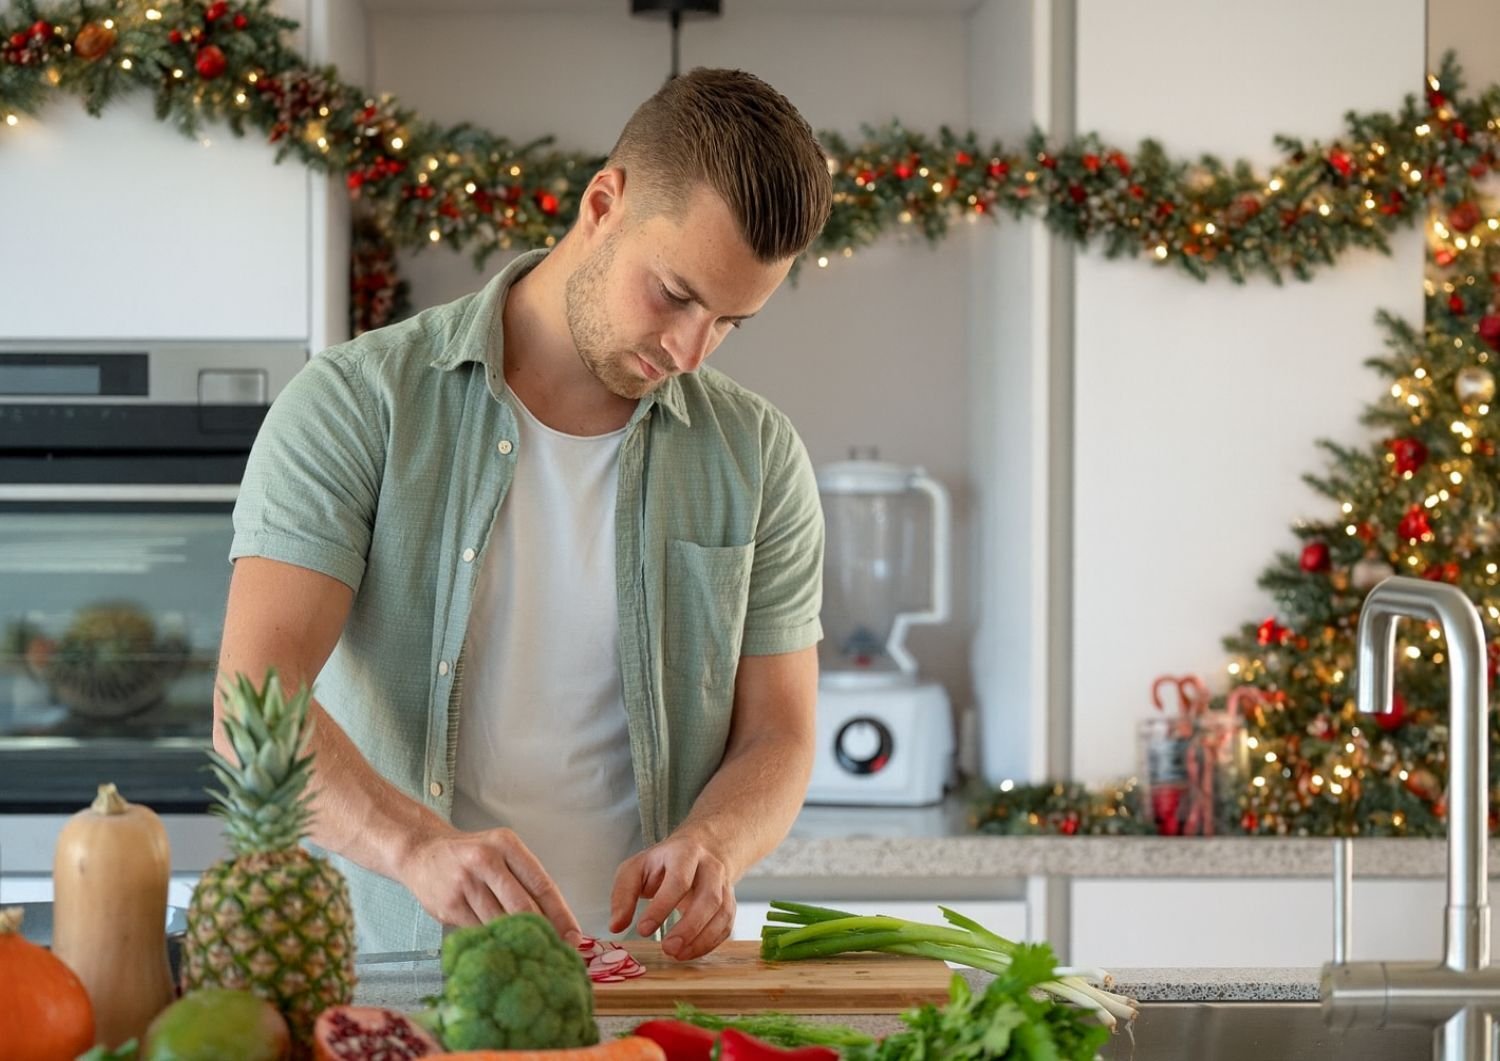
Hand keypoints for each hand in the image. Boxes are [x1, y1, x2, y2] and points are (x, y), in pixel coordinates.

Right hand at [397, 825, 582, 943]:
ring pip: (501, 923)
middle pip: (523, 907)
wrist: (421, 852)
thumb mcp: (501, 851)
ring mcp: (465, 884)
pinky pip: (480, 931)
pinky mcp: (449, 906)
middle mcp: (485, 860)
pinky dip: (494, 942)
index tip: (575, 936)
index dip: (561, 915)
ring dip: (519, 943)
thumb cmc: (471, 855)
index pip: (542, 884)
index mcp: (506, 844)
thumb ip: (525, 879)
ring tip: (534, 957)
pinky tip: (504, 951)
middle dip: (545, 934)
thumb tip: (557, 921)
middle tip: (559, 954)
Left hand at [608, 831, 735, 960]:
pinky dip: (709, 943)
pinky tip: (688, 953)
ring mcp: (724, 885)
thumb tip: (616, 926)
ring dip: (701, 939)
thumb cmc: (663, 863)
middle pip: (709, 898)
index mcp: (684, 853)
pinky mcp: (730, 903)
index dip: (662, 907)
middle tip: (667, 949)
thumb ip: (623, 894)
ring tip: (676, 954)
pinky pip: (726, 925)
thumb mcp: (636, 868)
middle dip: (689, 927)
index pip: (679, 880)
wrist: (702, 848)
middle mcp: (710, 867)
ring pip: (722, 913)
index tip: (643, 930)